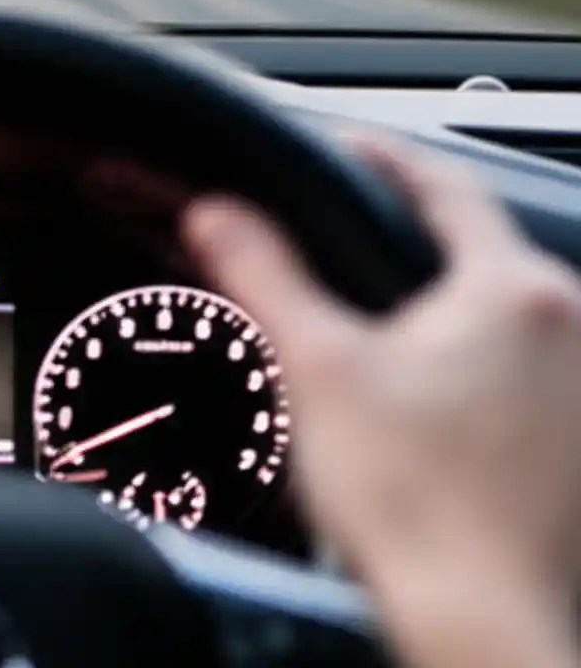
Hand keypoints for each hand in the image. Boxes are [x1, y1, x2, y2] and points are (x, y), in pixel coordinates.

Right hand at [183, 136, 579, 667]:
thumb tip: (214, 215)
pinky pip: (515, 373)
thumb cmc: (408, 500)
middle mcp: (566, 328)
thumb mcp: (316, 366)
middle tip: (341, 246)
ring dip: (435, 310)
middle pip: (474, 249)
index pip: (442, 185)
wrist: (472, 613)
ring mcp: (578, 388)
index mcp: (509, 290)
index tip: (344, 146)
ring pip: (495, 315)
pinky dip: (465, 369)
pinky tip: (416, 406)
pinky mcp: (573, 441)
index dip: (382, 158)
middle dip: (406, 242)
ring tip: (370, 336)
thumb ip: (262, 275)